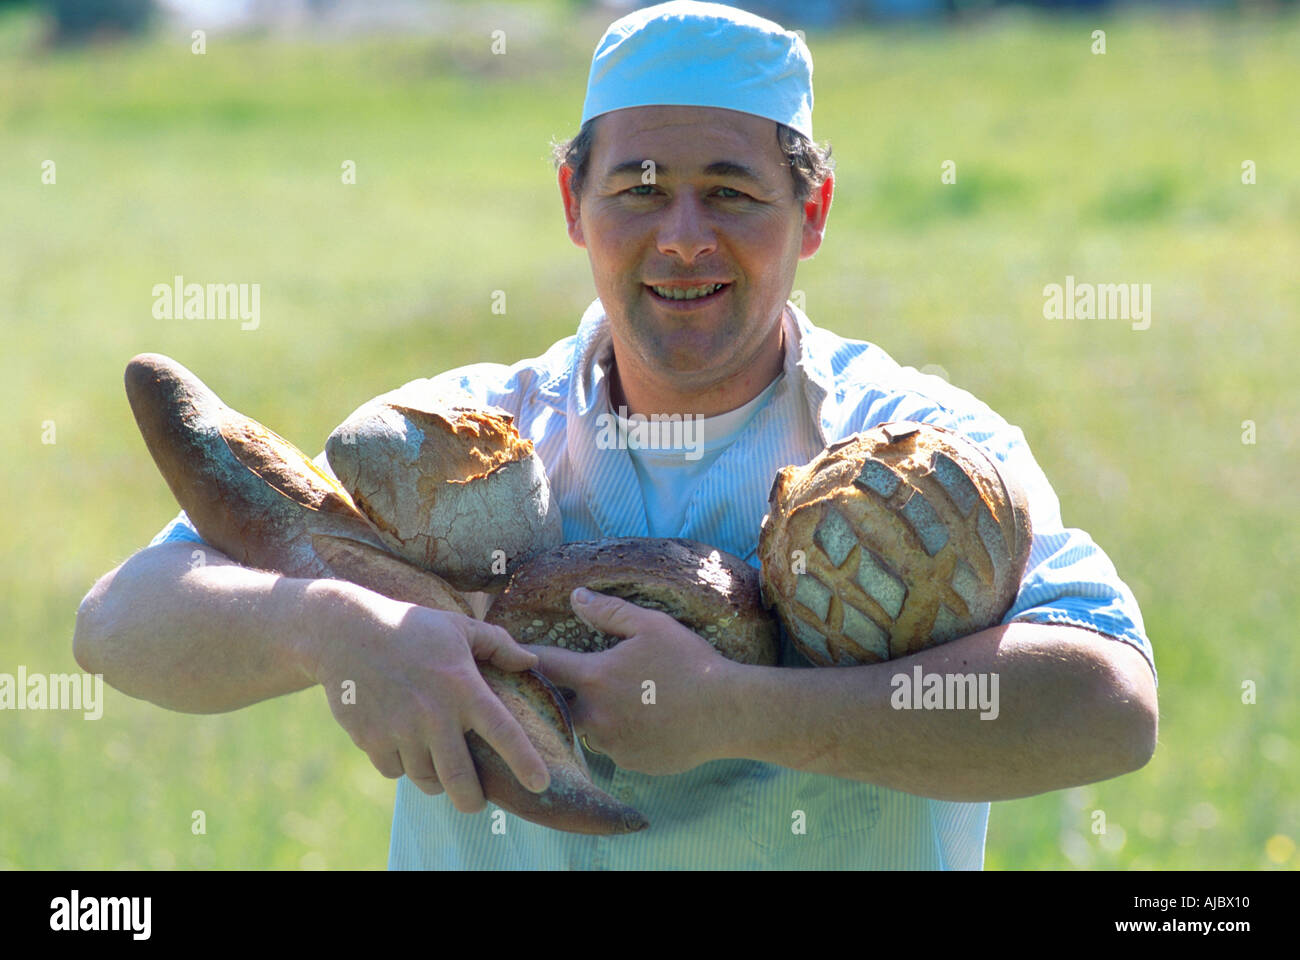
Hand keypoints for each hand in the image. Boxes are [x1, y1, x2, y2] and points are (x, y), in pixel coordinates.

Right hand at [301, 584, 550, 812]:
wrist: (345, 632)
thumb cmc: (411, 628)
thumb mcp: (458, 626)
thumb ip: (498, 644)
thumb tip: (531, 662)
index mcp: (462, 687)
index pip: (503, 732)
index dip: (525, 762)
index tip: (540, 785)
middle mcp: (434, 714)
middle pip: (461, 780)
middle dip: (473, 802)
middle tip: (477, 803)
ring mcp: (400, 730)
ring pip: (426, 779)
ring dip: (436, 782)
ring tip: (439, 771)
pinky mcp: (372, 740)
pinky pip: (395, 771)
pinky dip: (403, 767)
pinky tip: (405, 749)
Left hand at [529, 588, 738, 774]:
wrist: (728, 713)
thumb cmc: (691, 663)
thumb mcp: (652, 625)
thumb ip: (608, 611)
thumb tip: (576, 597)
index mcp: (595, 677)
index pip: (544, 665)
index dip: (526, 657)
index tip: (512, 655)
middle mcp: (595, 716)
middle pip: (557, 705)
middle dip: (557, 694)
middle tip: (563, 682)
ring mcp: (612, 745)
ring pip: (587, 730)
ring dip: (591, 717)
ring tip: (613, 702)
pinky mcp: (631, 764)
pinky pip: (614, 749)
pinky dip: (620, 736)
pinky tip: (642, 723)